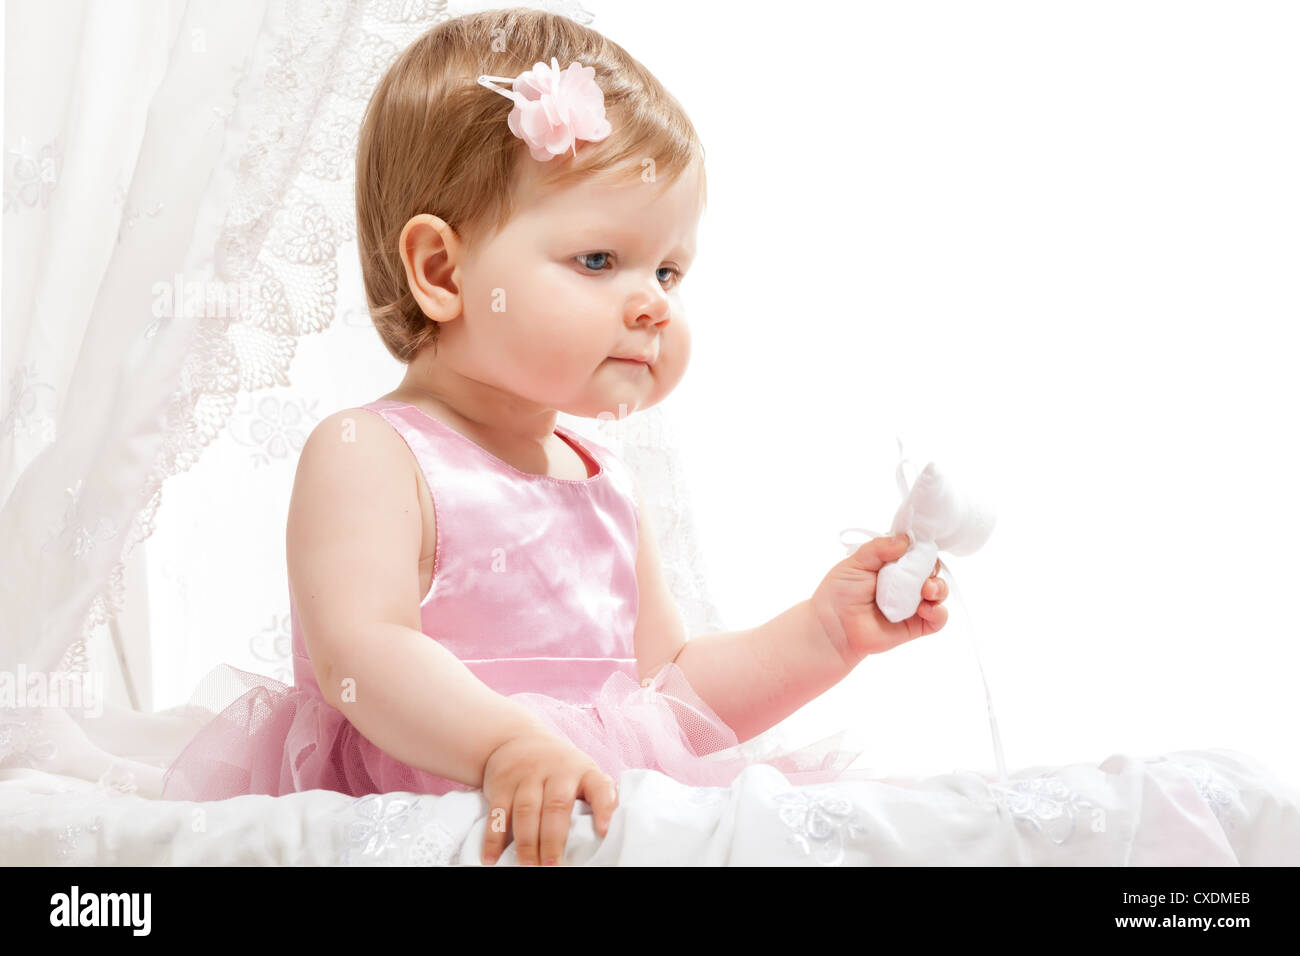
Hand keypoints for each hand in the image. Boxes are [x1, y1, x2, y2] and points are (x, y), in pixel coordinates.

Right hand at [480, 726, 618, 865]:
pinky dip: (493, 838)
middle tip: (553, 867)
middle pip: (556, 806)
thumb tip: (612, 831)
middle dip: (553, 840)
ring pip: (526, 810)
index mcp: (583, 771)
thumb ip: (598, 797)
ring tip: (528, 867)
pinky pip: (497, 813)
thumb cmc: (560, 768)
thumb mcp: (583, 773)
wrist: (518, 739)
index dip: (604, 807)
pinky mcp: (502, 783)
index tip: (605, 830)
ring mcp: (526, 775)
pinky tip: (492, 858)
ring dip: (526, 843)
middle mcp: (556, 770)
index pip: (599, 786)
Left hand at [810, 533, 948, 665]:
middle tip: (924, 575)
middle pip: (932, 570)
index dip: (922, 549)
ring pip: (939, 592)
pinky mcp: (916, 625)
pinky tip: (926, 609)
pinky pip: (938, 619)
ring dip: (939, 589)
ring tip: (927, 591)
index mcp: (892, 564)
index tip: (922, 548)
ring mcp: (912, 604)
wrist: (833, 627)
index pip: (917, 551)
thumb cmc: (840, 592)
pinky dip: (938, 613)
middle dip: (933, 569)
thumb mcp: (856, 562)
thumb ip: (879, 548)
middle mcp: (905, 582)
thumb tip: (906, 540)